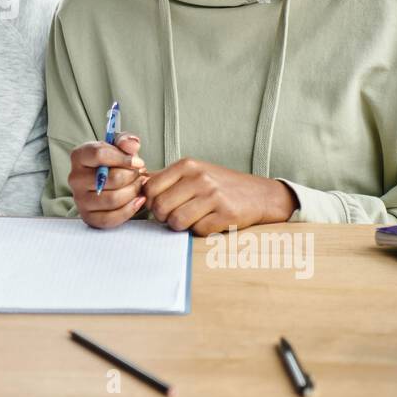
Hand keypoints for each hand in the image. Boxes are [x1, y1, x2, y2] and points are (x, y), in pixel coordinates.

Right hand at [67, 134, 147, 228]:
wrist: (109, 182)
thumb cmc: (113, 162)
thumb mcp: (119, 146)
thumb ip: (126, 141)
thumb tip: (132, 147)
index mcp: (79, 156)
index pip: (100, 155)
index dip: (124, 158)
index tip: (139, 162)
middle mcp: (75, 178)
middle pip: (111, 179)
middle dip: (132, 177)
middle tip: (140, 174)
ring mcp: (80, 199)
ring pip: (113, 199)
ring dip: (133, 192)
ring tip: (139, 185)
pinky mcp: (88, 217)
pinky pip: (111, 218)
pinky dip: (129, 209)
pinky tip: (138, 199)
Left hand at [142, 158, 297, 234]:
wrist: (261, 195)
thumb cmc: (221, 185)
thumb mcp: (193, 172)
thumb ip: (165, 178)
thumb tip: (135, 184)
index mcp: (187, 165)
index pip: (150, 188)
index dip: (151, 202)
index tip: (161, 205)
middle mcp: (199, 177)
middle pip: (160, 207)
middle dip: (164, 217)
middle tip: (175, 216)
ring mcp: (214, 195)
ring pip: (176, 221)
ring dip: (180, 226)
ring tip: (191, 220)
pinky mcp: (226, 214)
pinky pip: (198, 231)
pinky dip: (200, 231)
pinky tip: (209, 222)